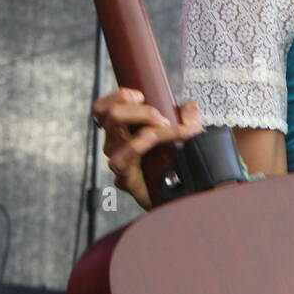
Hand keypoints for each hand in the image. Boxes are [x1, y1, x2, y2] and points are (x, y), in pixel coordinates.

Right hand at [92, 88, 202, 210]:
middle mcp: (115, 144)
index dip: (119, 96)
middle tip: (165, 119)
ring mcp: (118, 161)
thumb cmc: (174, 163)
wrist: (176, 197)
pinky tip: (153, 140)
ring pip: (118, 136)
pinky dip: (140, 145)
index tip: (142, 96)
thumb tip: (189, 106)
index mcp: (122, 130)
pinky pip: (122, 160)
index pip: (103, 107)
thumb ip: (187, 118)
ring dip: (150, 128)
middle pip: (112, 115)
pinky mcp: (125, 180)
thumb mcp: (184, 135)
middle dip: (142, 111)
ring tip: (173, 131)